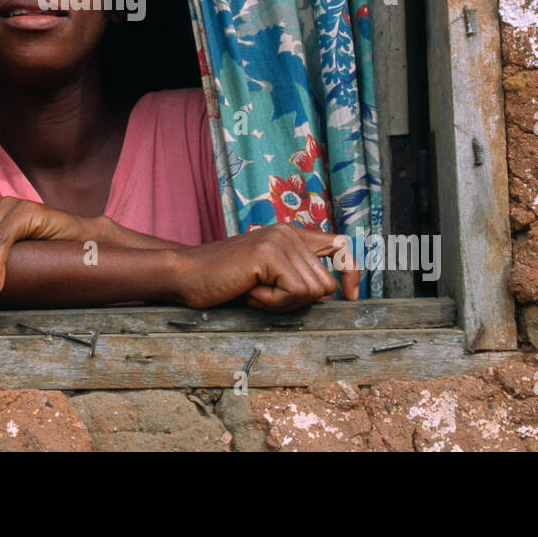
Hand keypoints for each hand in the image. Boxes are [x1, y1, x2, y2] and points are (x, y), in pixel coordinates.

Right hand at [173, 223, 360, 310]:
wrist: (186, 275)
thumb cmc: (224, 281)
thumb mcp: (268, 276)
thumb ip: (296, 275)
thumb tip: (332, 293)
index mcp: (290, 234)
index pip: (339, 245)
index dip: (351, 272)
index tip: (350, 296)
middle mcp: (288, 232)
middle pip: (325, 284)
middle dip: (297, 302)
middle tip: (264, 298)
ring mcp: (279, 240)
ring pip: (312, 291)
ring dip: (282, 304)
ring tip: (254, 293)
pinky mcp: (269, 254)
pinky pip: (294, 293)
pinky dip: (272, 304)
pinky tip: (249, 292)